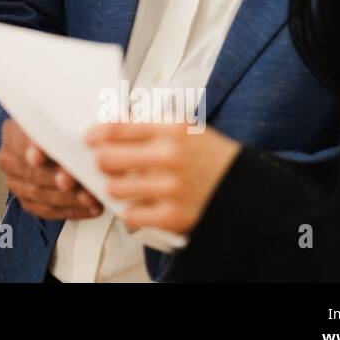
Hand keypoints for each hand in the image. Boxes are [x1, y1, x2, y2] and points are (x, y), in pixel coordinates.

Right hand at [0, 118, 102, 219]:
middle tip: (72, 181)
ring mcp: (16, 183)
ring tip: (90, 198)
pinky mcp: (29, 202)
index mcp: (12, 134)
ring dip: (68, 198)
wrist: (57, 146)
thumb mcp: (62, 120)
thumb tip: (78, 134)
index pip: (19, 142)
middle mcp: (9, 160)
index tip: (39, 157)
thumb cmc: (63, 131)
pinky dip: (72, 210)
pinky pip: (48, 211)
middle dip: (54, 179)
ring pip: (40, 195)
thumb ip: (64, 127)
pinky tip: (91, 208)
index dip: (29, 150)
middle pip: (30, 172)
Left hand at [86, 122, 240, 234]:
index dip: (96, 134)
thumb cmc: (213, 157)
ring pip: (114, 188)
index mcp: (172, 129)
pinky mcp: (173, 217)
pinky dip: (132, 211)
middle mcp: (170, 157)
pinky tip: (141, 204)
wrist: (248, 190)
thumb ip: (150, 124)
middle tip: (107, 164)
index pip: (117, 128)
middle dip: (102, 161)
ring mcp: (170, 188)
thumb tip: (112, 122)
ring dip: (116, 187)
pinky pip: (130, 215)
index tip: (91, 139)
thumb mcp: (186, 128)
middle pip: (107, 158)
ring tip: (126, 185)